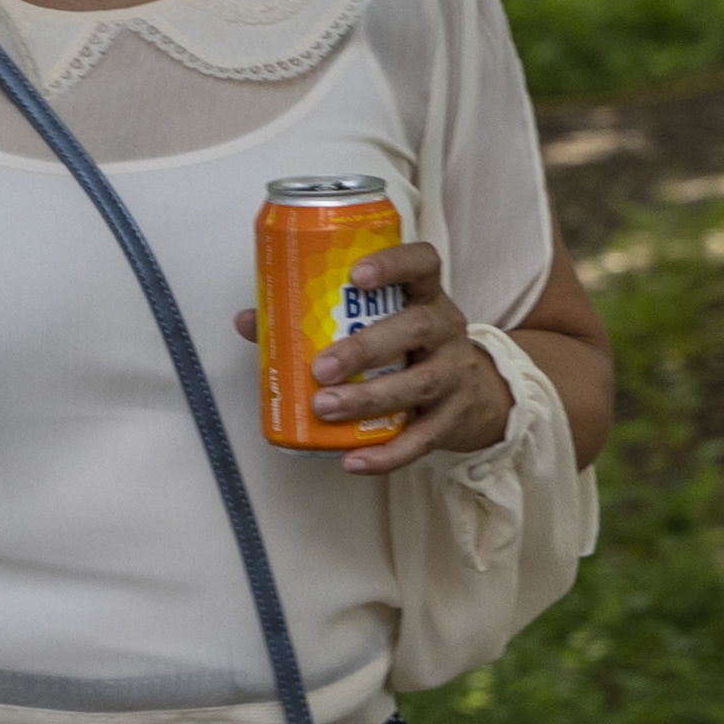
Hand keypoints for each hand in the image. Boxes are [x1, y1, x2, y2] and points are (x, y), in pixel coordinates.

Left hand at [235, 240, 512, 472]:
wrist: (474, 395)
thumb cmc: (407, 348)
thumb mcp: (377, 322)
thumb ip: (313, 317)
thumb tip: (249, 320)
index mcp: (423, 295)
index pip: (422, 263)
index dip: (393, 264)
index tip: (356, 275)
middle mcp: (445, 329)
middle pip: (416, 328)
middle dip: (365, 348)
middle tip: (320, 368)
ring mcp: (454, 374)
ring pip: (418, 384)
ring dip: (367, 398)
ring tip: (324, 408)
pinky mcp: (454, 418)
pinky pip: (422, 438)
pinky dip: (386, 453)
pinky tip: (352, 459)